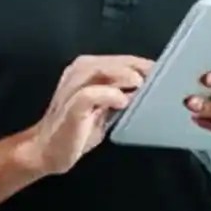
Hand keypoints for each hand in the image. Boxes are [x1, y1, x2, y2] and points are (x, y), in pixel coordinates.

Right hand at [22, 55, 154, 175]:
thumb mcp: (106, 108)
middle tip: (158, 78)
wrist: (46, 151)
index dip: (143, 64)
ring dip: (124, 76)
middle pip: (113, 61)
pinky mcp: (71, 107)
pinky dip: (109, 95)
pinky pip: (90, 94)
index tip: (163, 73)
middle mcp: (78, 73)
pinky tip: (122, 102)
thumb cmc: (79, 129)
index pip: (120, 60)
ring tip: (141, 85)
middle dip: (137, 67)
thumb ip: (123, 94)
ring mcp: (72, 88)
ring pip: (100, 70)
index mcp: (87, 70)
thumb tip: (149, 87)